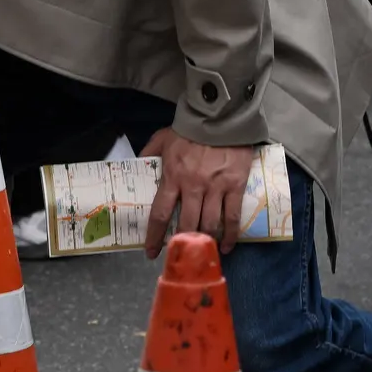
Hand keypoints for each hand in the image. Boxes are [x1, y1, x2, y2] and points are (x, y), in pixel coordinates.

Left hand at [141, 129, 255, 255]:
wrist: (221, 116)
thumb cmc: (189, 128)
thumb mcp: (161, 139)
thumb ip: (148, 154)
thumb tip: (136, 166)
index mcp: (172, 177)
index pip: (160, 214)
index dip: (155, 236)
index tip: (151, 252)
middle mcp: (193, 186)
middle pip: (186, 224)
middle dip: (181, 243)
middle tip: (180, 255)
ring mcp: (216, 187)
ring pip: (209, 224)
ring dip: (205, 242)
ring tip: (202, 253)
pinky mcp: (236, 185)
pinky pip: (232, 216)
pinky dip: (230, 234)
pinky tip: (226, 246)